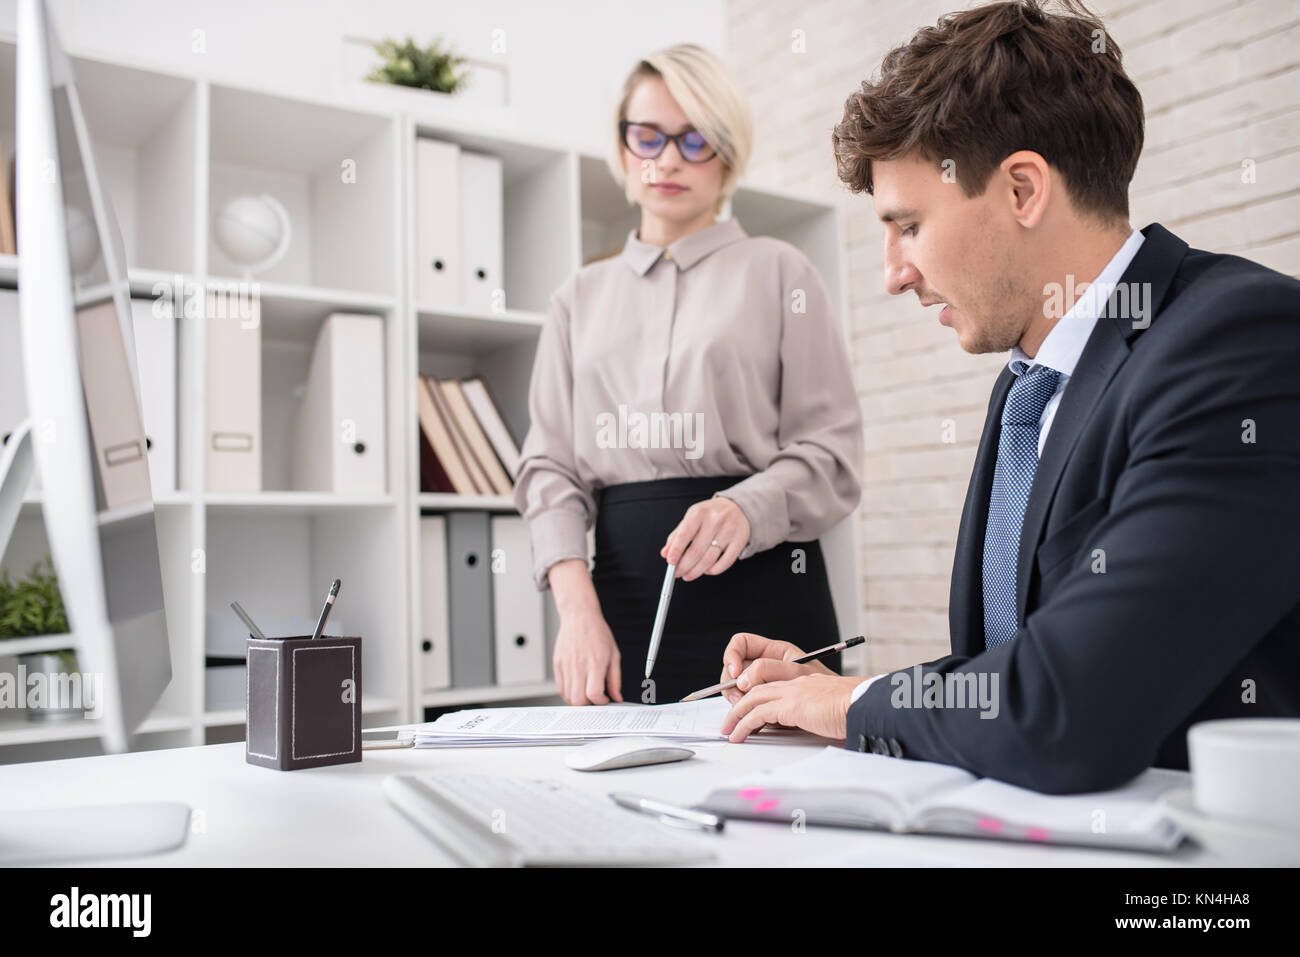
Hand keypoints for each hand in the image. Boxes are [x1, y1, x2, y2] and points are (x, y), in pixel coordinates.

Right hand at [552, 605, 622, 705]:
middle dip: (588, 705)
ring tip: (586, 693)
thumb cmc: (598, 633)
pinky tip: (577, 688)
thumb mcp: (614, 655)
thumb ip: (615, 679)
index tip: (605, 699)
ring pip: (568, 696)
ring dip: (578, 700)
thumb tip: (617, 697)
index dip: (600, 702)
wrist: (579, 617)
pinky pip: (560, 687)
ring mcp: (566, 665)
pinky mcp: (557, 664)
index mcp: (595, 663)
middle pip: (578, 700)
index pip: (594, 693)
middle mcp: (579, 665)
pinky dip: (568, 693)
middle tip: (595, 699)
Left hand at [660, 497, 750, 580]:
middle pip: (696, 551)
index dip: (676, 551)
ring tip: (688, 574)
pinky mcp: (739, 541)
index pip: (684, 534)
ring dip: (696, 571)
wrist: (738, 507)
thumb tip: (665, 553)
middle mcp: (715, 520)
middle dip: (684, 566)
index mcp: (699, 513)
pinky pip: (725, 562)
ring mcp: (728, 531)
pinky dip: (713, 570)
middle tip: (678, 573)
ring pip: (709, 559)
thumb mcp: (692, 518)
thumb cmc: (711, 514)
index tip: (670, 562)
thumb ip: (677, 535)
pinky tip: (706, 571)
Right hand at [719, 632, 835, 705]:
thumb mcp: (797, 671)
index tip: (735, 673)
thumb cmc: (830, 687)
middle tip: (738, 698)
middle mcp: (768, 666)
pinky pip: (750, 707)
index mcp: (774, 651)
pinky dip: (746, 714)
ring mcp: (768, 686)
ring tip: (744, 712)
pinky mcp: (770, 705)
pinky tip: (751, 723)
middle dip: (731, 683)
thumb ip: (768, 669)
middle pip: (734, 668)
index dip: (732, 656)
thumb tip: (743, 679)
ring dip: (736, 700)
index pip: (741, 644)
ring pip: (739, 690)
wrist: (845, 710)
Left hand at [720, 673, 865, 742]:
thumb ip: (821, 712)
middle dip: (739, 705)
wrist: (866, 705)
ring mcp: (792, 692)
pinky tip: (738, 736)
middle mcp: (796, 682)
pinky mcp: (790, 705)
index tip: (749, 712)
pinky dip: (743, 725)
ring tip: (728, 732)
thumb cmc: (857, 709)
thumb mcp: (834, 709)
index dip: (757, 696)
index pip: (773, 684)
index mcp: (806, 681)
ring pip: (752, 700)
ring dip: (736, 716)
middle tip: (729, 722)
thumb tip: (820, 727)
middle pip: (757, 689)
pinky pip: (757, 715)